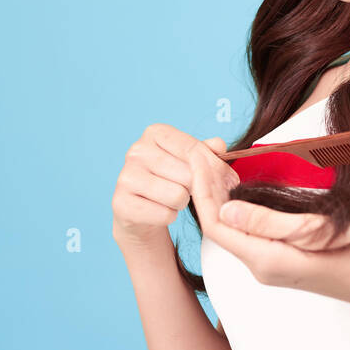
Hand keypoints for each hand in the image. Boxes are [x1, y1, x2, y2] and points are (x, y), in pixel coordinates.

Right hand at [112, 124, 238, 249]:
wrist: (140, 210)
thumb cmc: (170, 179)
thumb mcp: (190, 161)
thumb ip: (207, 151)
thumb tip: (219, 145)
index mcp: (155, 133)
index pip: (193, 148)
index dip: (213, 167)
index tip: (228, 179)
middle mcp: (136, 151)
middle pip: (188, 174)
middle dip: (195, 187)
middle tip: (188, 190)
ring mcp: (125, 177)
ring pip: (178, 196)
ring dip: (182, 203)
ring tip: (172, 199)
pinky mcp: (121, 203)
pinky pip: (165, 214)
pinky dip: (169, 216)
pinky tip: (160, 210)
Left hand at [186, 141, 349, 312]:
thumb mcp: (313, 230)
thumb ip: (266, 221)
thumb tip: (225, 208)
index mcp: (264, 260)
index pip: (216, 223)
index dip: (202, 187)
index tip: (197, 154)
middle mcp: (261, 266)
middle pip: (220, 225)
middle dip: (206, 187)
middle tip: (202, 151)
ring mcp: (271, 265)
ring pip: (234, 227)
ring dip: (220, 195)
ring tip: (214, 163)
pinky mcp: (283, 259)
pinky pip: (249, 229)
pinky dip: (238, 204)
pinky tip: (242, 186)